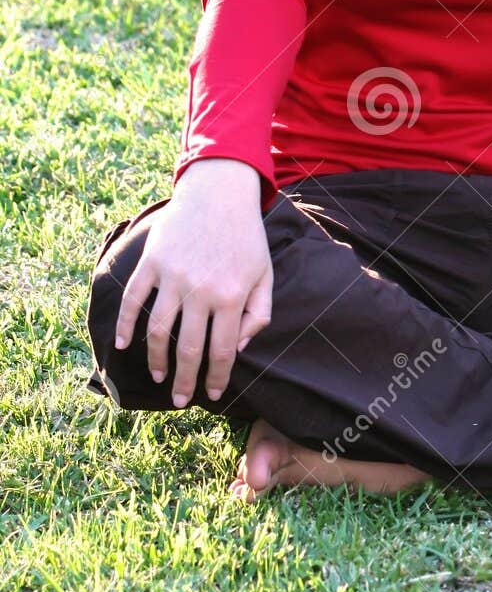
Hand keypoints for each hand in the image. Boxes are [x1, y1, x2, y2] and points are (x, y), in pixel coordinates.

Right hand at [112, 161, 273, 407]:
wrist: (220, 191)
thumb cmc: (246, 236)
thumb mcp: (265, 274)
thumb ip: (259, 314)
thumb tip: (238, 348)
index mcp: (232, 296)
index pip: (222, 351)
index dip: (215, 379)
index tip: (211, 395)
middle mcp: (201, 291)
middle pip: (188, 349)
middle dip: (183, 381)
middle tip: (179, 400)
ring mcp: (173, 276)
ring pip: (159, 330)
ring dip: (156, 359)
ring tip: (158, 376)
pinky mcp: (153, 262)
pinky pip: (133, 299)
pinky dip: (125, 324)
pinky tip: (125, 344)